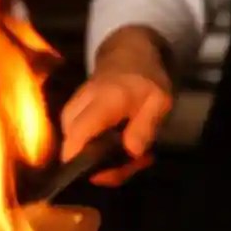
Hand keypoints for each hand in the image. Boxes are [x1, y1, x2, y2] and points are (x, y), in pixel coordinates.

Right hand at [61, 26, 173, 185]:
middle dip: (96, 164)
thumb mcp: (159, 101)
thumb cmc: (147, 79)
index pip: (80, 131)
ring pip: (73, 141)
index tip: (94, 176)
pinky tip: (117, 151)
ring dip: (98, 158)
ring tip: (127, 160)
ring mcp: (75, 106)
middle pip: (72, 142)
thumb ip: (145, 126)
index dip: (77, 157)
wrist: (130, 54)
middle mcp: (82, 103)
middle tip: (126, 168)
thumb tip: (131, 152)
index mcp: (105, 100)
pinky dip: (94, 148)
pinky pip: (76, 136)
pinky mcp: (74, 111)